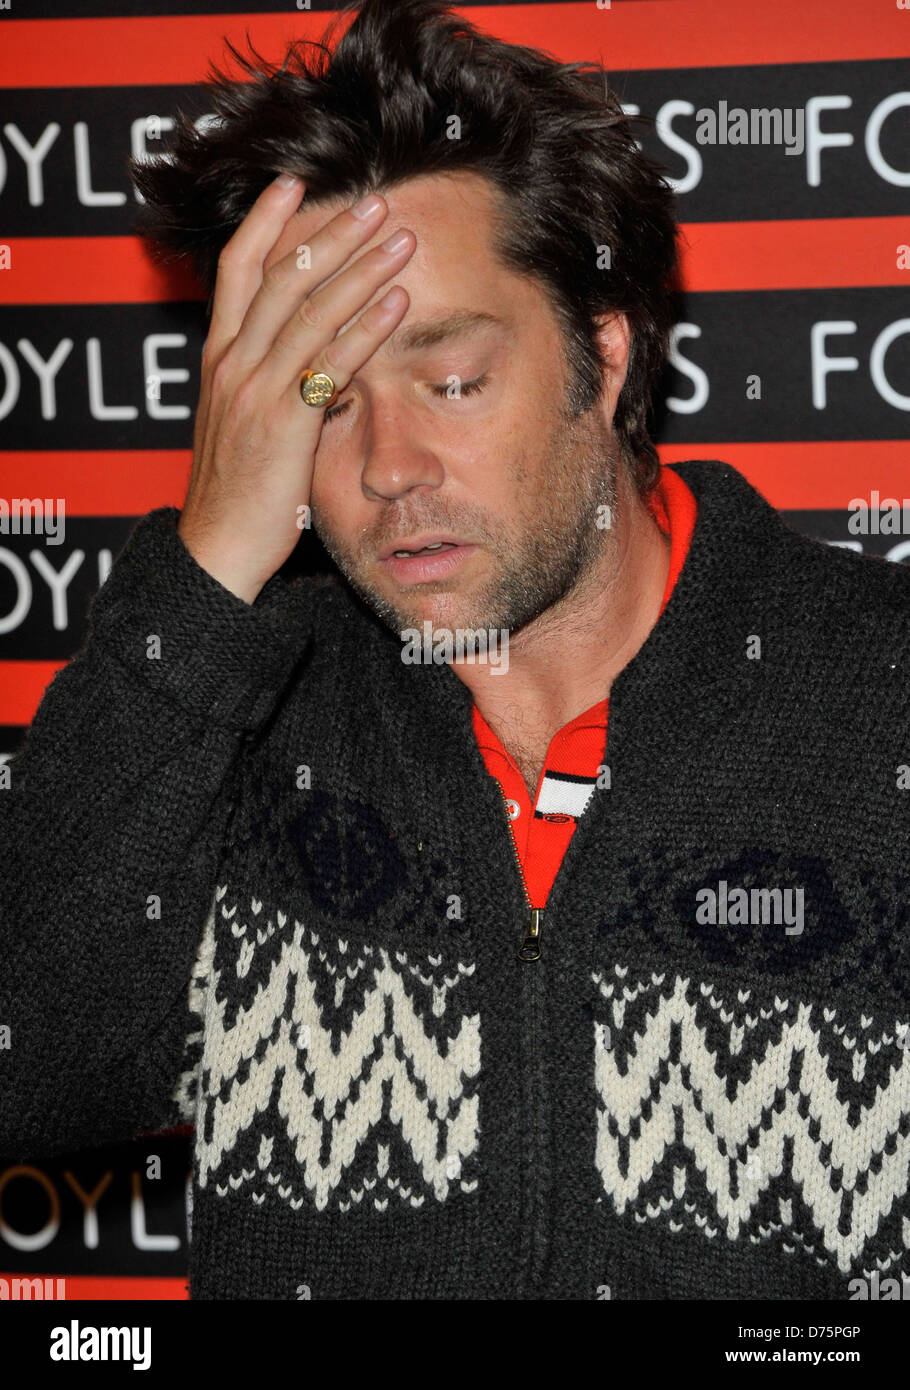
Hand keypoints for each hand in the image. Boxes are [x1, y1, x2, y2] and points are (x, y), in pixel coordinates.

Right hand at [177, 175, 415, 602]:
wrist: (216, 548)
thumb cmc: (237, 493)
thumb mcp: (244, 423)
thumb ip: (269, 382)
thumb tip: (308, 359)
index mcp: (219, 357)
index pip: (236, 269)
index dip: (264, 220)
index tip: (295, 182)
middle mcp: (232, 362)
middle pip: (283, 275)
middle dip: (332, 232)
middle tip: (377, 201)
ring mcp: (255, 389)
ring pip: (310, 309)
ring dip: (361, 268)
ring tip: (401, 240)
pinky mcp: (283, 422)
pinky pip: (329, 363)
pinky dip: (366, 328)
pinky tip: (398, 304)